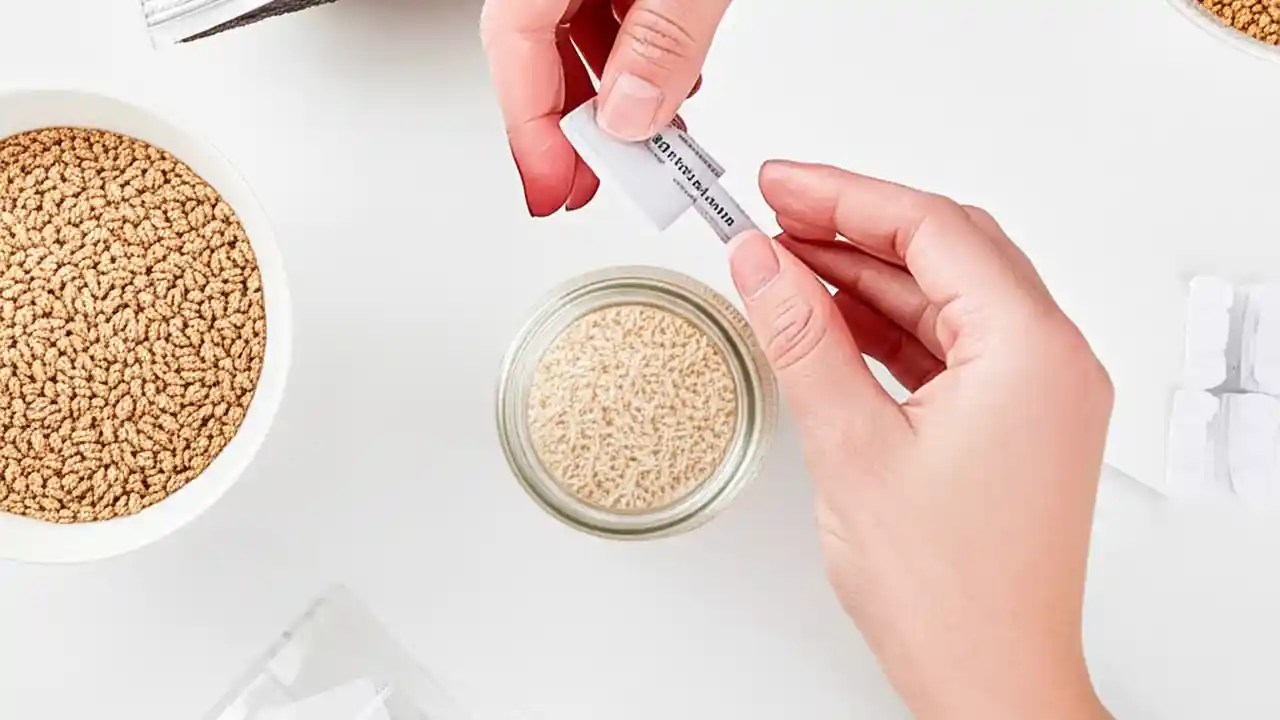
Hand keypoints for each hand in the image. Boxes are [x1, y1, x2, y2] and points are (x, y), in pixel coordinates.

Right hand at [480, 0, 730, 215]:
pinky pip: (608, 7)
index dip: (528, 129)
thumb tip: (630, 116)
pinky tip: (668, 81)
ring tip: (647, 142)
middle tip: (591, 185)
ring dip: (607, 94)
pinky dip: (632, 54)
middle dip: (568, 124)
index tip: (552, 191)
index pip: (513, 42)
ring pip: (571, 29)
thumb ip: (661, 40)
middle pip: (534, 45)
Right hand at [728, 161, 1113, 718]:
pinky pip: (950, 344)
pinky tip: (829, 319)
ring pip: (946, 296)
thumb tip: (761, 260)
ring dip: (868, 275)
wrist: (990, 681)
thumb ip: (803, 337)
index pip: (934, 229)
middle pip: (948, 250)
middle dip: (856, 225)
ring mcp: (1038, 392)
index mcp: (1031, 351)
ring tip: (786, 262)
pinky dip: (888, 325)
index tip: (779, 181)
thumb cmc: (948, 593)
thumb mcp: (852, 448)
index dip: (846, 194)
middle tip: (775, 210)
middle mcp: (1051, 360)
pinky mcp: (1016, 421)